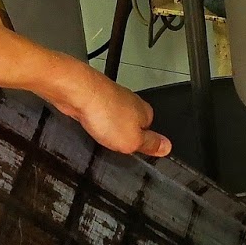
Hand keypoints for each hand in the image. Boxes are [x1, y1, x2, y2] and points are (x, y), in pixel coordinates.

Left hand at [45, 57, 172, 157]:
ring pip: (113, 120)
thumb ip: (151, 144)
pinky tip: (90, 127)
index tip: (130, 150)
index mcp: (145, 112)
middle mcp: (131, 102)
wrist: (79, 93)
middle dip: (121, 136)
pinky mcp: (95, 97)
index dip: (139, 144)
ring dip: (107, 128)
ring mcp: (112, 98)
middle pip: (131, 125)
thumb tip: (167, 147)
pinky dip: (95, 122)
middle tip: (113, 144)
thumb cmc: (105, 112)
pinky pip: (98, 115)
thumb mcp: (134, 141)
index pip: (149, 131)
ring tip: (100, 134)